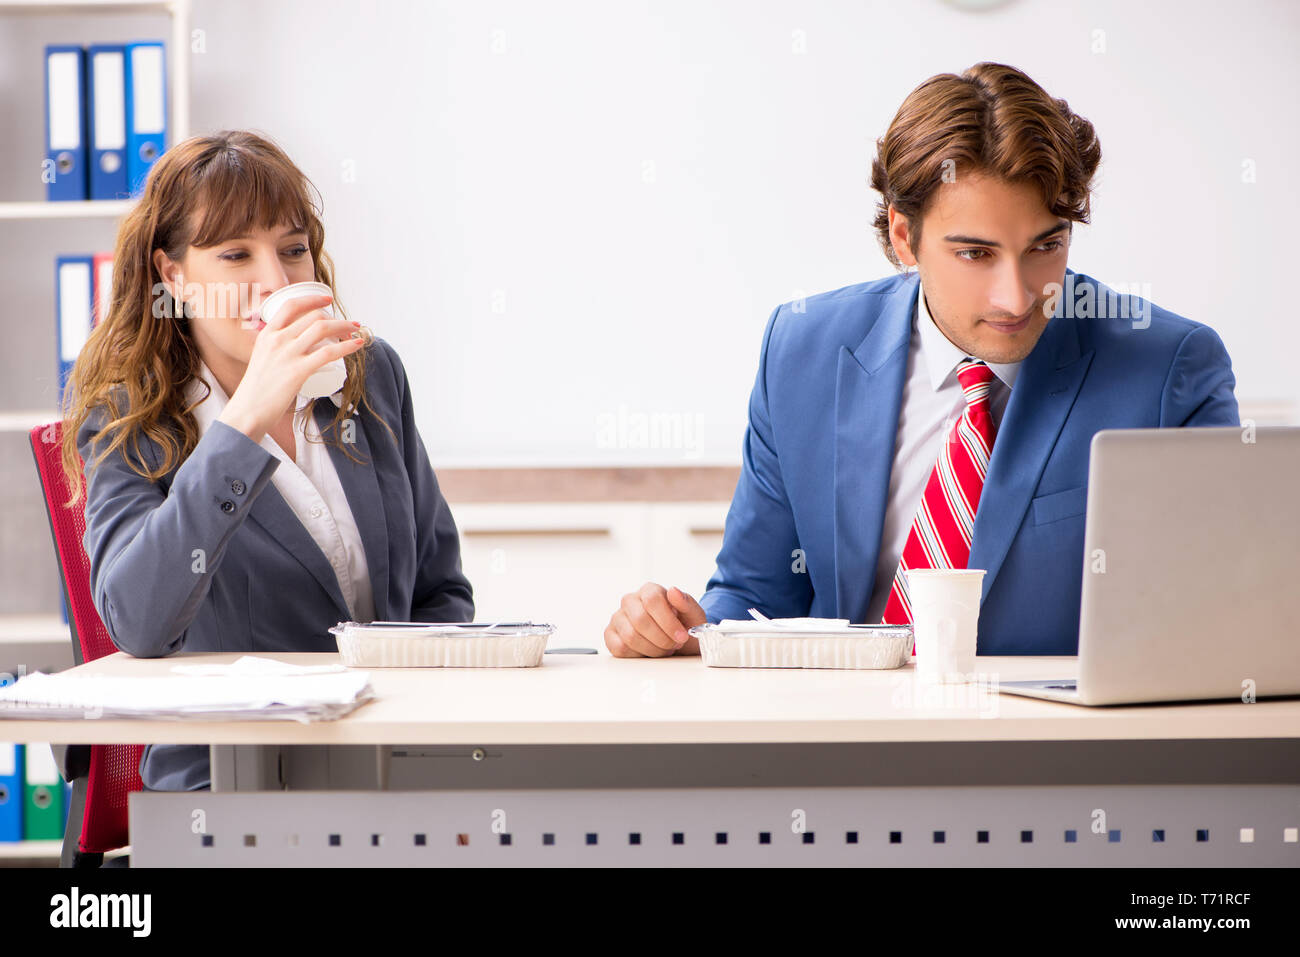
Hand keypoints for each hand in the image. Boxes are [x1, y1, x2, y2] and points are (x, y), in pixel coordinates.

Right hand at [219, 293, 364, 442]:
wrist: (247, 411)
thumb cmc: (256, 390)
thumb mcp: (261, 359)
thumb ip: (274, 350)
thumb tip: (291, 347)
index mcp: (267, 334)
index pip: (291, 305)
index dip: (312, 299)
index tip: (327, 300)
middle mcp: (277, 340)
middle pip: (313, 317)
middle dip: (336, 317)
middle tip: (348, 325)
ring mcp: (288, 354)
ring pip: (323, 329)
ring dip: (345, 327)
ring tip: (356, 331)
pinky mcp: (298, 370)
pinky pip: (329, 352)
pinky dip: (347, 346)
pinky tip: (357, 345)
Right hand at [604, 582, 707, 657]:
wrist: (676, 642)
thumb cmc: (683, 627)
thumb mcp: (693, 615)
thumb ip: (686, 603)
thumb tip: (673, 591)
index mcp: (649, 590)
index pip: (652, 600)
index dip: (668, 621)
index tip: (681, 636)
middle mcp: (630, 600)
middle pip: (640, 620)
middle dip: (662, 639)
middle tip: (674, 645)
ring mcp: (617, 618)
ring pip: (631, 637)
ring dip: (653, 649)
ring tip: (664, 649)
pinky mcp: (610, 635)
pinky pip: (620, 648)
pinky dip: (639, 655)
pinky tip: (649, 651)